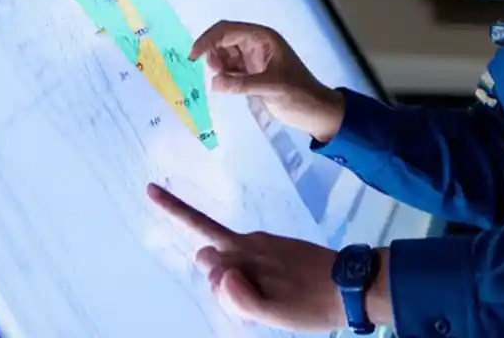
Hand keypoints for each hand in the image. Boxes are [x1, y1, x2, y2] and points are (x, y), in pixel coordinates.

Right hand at [147, 184, 392, 331]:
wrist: (352, 285)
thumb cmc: (311, 305)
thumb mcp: (275, 313)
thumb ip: (242, 299)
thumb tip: (219, 276)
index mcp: (247, 255)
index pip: (203, 241)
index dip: (182, 224)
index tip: (150, 189)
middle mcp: (251, 242)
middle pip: (211, 257)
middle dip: (216, 277)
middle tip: (251, 301)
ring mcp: (263, 242)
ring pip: (228, 257)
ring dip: (232, 279)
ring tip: (268, 301)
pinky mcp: (274, 245)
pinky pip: (245, 254)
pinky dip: (242, 269)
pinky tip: (262, 286)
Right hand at [188, 20, 344, 141]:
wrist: (314, 111)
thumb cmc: (299, 94)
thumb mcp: (272, 87)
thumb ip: (242, 84)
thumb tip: (214, 83)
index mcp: (262, 38)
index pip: (227, 30)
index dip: (208, 40)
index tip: (194, 57)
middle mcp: (255, 44)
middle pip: (222, 41)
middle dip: (213, 54)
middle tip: (217, 74)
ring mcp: (252, 59)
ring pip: (223, 56)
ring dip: (218, 67)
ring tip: (226, 83)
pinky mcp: (250, 75)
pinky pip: (229, 70)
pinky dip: (223, 77)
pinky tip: (226, 87)